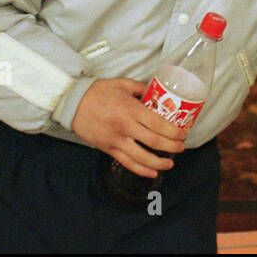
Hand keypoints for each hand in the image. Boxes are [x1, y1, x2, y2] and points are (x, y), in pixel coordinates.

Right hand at [71, 78, 187, 177]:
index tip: (183, 133)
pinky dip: (141, 169)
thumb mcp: (122, 84)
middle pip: (154, 141)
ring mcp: (116, 140)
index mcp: (131, 109)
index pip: (158, 124)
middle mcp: (125, 127)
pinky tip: (152, 172)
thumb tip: (158, 93)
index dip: (174, 131)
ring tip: (170, 163)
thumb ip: (142, 88)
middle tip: (181, 146)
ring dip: (159, 162)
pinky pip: (127, 162)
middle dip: (172, 146)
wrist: (72, 103)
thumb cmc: (98, 92)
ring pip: (142, 157)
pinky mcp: (108, 149)